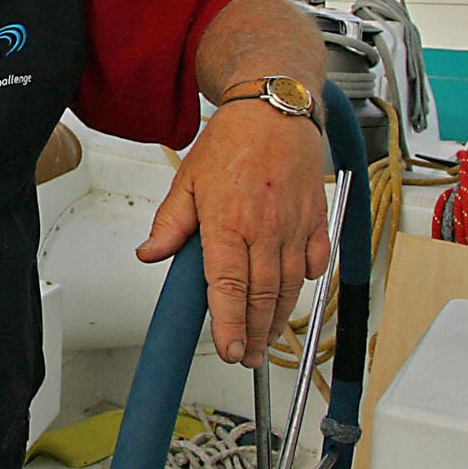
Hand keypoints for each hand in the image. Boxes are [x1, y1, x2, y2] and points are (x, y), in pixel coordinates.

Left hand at [135, 101, 329, 366]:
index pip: (227, 287)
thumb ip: (170, 224)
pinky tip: (293, 297)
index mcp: (228, 222)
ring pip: (289, 287)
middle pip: (261, 296)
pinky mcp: (317, 221)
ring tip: (266, 340)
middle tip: (246, 356)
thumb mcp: (188, 181)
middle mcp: (265, 230)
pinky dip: (306, 285)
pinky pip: (316, 263)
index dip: (228, 324)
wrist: (274, 112)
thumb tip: (150, 254)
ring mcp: (295, 227)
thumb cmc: (231, 143)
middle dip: (254, 334)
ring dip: (278, 319)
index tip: (229, 351)